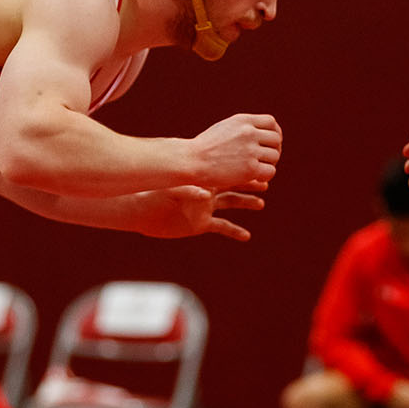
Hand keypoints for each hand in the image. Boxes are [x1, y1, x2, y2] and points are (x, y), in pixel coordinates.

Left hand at [131, 186, 265, 240]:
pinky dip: (234, 231)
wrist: (143, 211)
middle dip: (249, 185)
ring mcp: (204, 208)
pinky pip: (221, 227)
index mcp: (201, 181)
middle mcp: (206, 193)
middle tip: (265, 184)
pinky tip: (246, 236)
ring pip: (230, 204)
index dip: (242, 173)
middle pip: (232, 187)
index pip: (226, 175)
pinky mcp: (200, 224)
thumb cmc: (155, 196)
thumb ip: (188, 192)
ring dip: (245, 204)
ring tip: (261, 204)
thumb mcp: (173, 192)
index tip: (258, 171)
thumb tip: (203, 193)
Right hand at [188, 113, 281, 191]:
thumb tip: (262, 132)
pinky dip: (265, 176)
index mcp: (243, 120)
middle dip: (274, 150)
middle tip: (266, 159)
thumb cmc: (204, 147)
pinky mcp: (250, 169)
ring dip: (269, 164)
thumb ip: (243, 128)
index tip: (270, 143)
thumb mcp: (224, 129)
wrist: (191, 162)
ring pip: (274, 157)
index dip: (274, 133)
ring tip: (258, 169)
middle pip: (276, 140)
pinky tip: (256, 178)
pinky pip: (270, 171)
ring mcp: (250, 150)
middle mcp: (249, 132)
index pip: (271, 122)